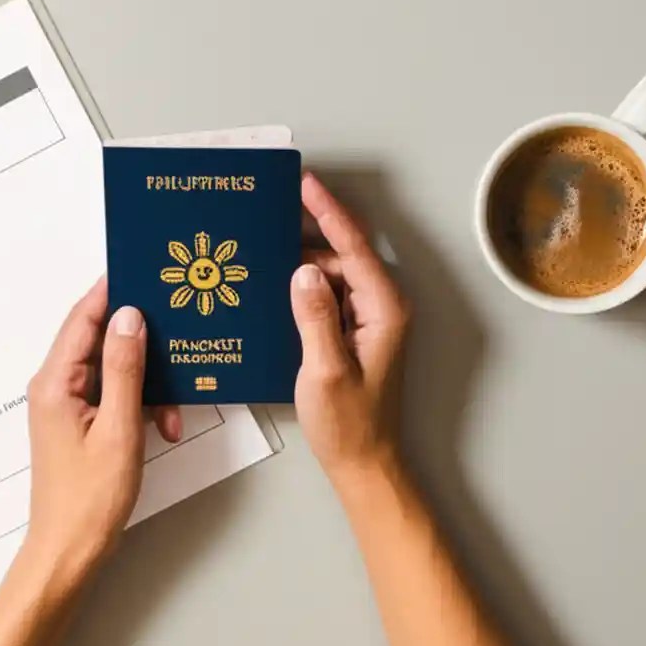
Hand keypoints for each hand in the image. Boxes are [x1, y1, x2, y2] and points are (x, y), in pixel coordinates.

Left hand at [23, 280, 172, 578]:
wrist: (69, 549)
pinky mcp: (79, 421)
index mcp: (55, 382)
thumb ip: (126, 369)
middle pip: (100, 340)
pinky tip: (162, 427)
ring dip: (147, 384)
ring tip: (172, 411)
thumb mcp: (119, 429)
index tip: (143, 268)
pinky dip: (140, 405)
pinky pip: (113, 395)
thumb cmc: (90, 497)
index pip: (83, 318)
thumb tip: (131, 316)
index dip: (111, 290)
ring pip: (113, 370)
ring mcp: (66, 404)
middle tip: (177, 333)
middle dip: (141, 343)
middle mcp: (55, 386)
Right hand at [291, 174, 410, 481]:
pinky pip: (326, 296)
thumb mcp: (325, 370)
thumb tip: (303, 271)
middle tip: (269, 210)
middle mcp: (381, 308)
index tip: (304, 182)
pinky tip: (273, 285)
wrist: (364, 463)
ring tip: (261, 247)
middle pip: (342, 254)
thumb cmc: (349, 424)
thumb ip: (315, 317)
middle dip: (308, 231)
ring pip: (332, 274)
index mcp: (383, 310)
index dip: (327, 211)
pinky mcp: (352, 333)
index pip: (354, 246)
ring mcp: (367, 320)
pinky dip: (302, 287)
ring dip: (300, 262)